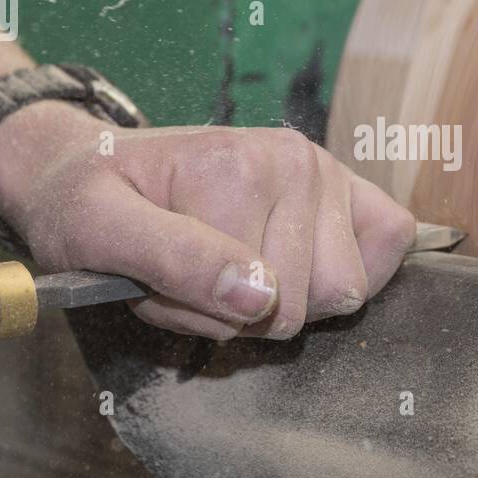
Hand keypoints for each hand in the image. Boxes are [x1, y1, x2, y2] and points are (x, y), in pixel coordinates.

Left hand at [0, 105, 417, 340]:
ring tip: (226, 268)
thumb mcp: (98, 232)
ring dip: (279, 299)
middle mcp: (296, 159)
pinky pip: (390, 241)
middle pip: (307, 304)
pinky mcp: (345, 183)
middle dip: (242, 313)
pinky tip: (296, 259)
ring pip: (344, 290)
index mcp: (240, 167)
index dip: (209, 318)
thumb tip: (261, 297)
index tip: (160, 284)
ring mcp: (325, 169)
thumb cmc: (89, 202)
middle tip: (191, 278)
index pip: (264, 309)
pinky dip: (350, 268)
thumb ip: (176, 261)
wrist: (87, 164)